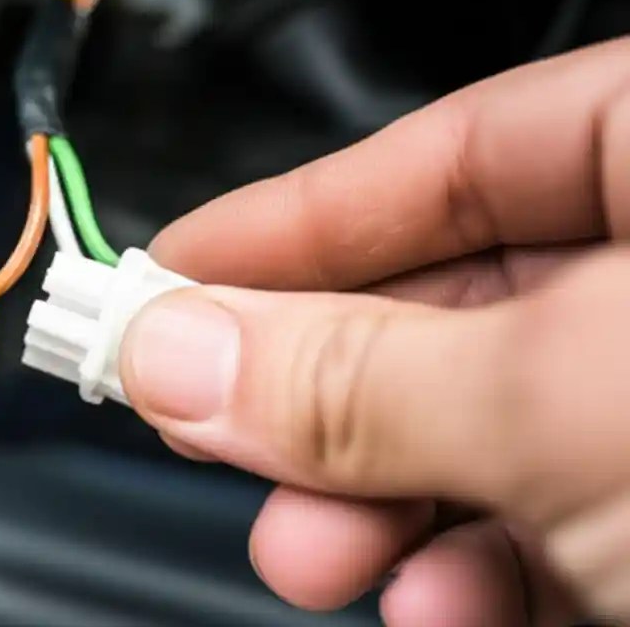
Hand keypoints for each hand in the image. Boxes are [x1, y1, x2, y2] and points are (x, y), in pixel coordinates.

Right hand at [120, 36, 629, 624]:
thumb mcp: (554, 403)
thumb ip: (351, 376)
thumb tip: (181, 351)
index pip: (454, 150)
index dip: (290, 221)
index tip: (171, 278)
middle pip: (451, 307)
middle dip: (320, 401)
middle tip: (211, 428)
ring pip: (489, 428)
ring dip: (380, 507)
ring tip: (322, 554)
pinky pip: (560, 515)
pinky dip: (479, 568)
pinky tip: (446, 604)